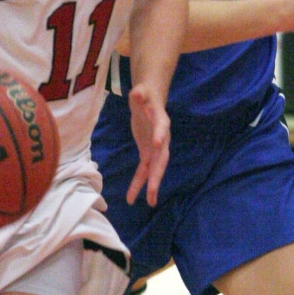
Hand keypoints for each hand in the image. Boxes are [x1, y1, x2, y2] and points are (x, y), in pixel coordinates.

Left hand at [126, 84, 169, 206]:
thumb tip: (136, 92)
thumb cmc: (144, 96)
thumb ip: (139, 93)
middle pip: (161, 158)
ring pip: (154, 169)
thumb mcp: (140, 92)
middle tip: (153, 189)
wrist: (149, 101)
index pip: (162, 128)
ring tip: (149, 203)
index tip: (157, 143)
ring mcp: (155, 149)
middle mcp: (161, 139)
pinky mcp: (147, 153)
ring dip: (151, 185)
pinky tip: (131, 197)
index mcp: (161, 121)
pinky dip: (138, 184)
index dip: (160, 136)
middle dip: (157, 174)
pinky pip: (143, 171)